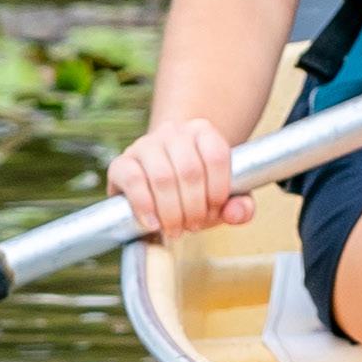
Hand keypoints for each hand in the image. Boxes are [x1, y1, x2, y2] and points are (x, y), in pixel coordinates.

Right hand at [111, 117, 247, 237]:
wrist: (158, 183)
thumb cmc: (197, 189)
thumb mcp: (223, 196)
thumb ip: (240, 206)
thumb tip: (238, 213)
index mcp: (203, 131)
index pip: (216, 156)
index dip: (218, 190)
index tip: (215, 211)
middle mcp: (173, 132)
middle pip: (190, 170)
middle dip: (195, 207)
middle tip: (194, 226)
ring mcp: (145, 145)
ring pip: (163, 177)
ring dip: (172, 212)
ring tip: (176, 229)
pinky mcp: (121, 163)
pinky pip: (134, 181)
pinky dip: (146, 206)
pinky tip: (154, 224)